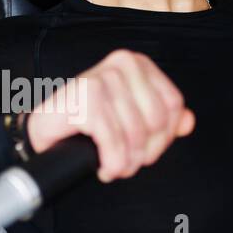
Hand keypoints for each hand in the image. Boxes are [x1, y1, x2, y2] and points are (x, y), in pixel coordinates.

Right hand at [25, 49, 194, 182]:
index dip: (164, 138)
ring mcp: (103, 78)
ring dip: (126, 163)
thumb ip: (162, 118)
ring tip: (114, 166)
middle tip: (126, 162)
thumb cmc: (85, 122)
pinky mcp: (87, 97)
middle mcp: (122, 64)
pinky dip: (111, 164)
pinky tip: (103, 168)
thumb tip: (189, 122)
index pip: (173, 105)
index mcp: (137, 63)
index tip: (146, 152)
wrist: (43, 129)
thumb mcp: (129, 117)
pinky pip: (114, 143)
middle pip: (157, 121)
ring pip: (136, 135)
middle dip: (144, 152)